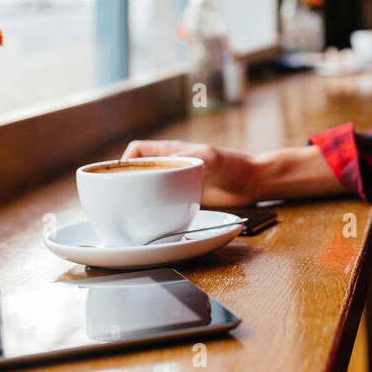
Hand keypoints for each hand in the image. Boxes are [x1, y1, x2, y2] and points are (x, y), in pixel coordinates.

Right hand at [121, 139, 257, 206]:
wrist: (254, 182)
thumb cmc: (235, 164)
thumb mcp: (209, 157)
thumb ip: (187, 158)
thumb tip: (163, 164)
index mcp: (171, 152)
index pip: (137, 150)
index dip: (125, 161)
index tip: (121, 177)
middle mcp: (170, 167)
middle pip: (138, 171)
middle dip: (124, 182)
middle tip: (117, 200)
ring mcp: (175, 184)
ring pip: (147, 189)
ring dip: (136, 198)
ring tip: (127, 212)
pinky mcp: (183, 200)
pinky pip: (161, 204)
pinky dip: (152, 211)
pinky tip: (150, 221)